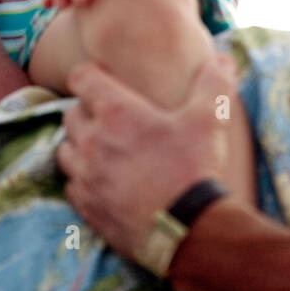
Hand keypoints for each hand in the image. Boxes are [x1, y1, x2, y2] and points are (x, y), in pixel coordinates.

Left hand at [56, 53, 237, 260]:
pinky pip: (71, 185)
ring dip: (79, 145)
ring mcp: (86, 175)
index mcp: (116, 112)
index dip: (90, 74)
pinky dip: (82, 180)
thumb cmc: (195, 169)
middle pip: (71, 113)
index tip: (104, 78)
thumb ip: (214, 83)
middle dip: (87, 111)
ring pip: (66, 149)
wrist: (190, 231)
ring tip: (103, 148)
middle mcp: (92, 140)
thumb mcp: (209, 119)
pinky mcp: (87, 206)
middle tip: (111, 117)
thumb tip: (224, 58)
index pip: (80, 77)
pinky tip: (102, 181)